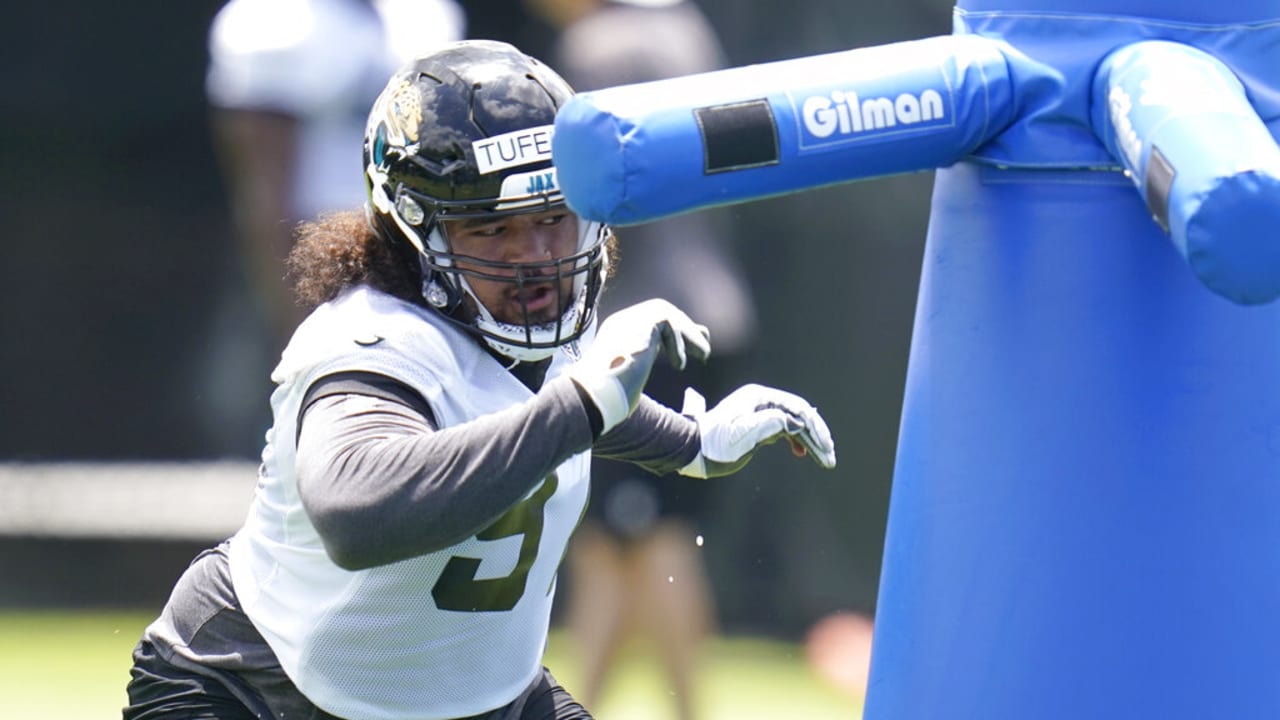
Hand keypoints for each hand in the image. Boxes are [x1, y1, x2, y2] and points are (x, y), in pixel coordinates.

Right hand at [568, 299, 710, 433]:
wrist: (592, 392)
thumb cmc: (606, 397)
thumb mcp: (628, 382)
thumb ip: (641, 371)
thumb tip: (653, 380)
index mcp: (616, 335)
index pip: (648, 325)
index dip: (671, 335)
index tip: (688, 350)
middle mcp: (622, 322)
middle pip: (660, 315)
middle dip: (685, 330)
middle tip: (703, 348)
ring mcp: (630, 319)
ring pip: (668, 316)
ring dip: (688, 336)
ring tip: (703, 356)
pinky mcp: (641, 322)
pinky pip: (669, 324)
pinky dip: (678, 345)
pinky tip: (680, 365)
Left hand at [678, 384, 836, 477]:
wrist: (690, 451)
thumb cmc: (714, 445)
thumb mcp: (741, 436)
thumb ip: (770, 424)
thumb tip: (795, 422)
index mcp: (760, 398)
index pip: (798, 410)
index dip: (815, 430)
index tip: (825, 450)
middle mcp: (761, 400)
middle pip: (799, 415)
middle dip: (817, 437)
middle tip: (830, 459)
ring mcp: (758, 411)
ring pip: (793, 424)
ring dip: (810, 441)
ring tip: (824, 459)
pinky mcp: (755, 425)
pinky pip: (783, 430)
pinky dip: (795, 441)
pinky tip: (802, 454)